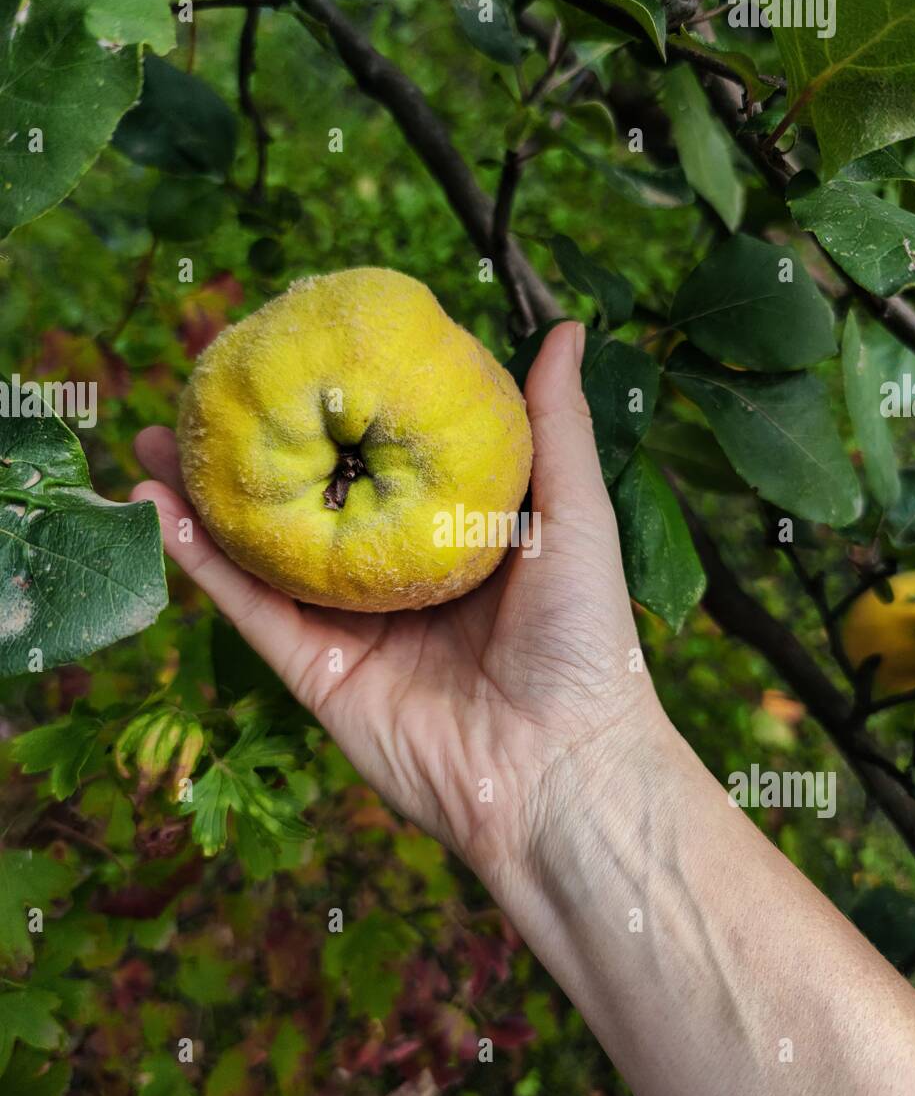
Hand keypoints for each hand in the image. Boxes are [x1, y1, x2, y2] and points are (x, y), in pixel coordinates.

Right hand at [132, 321, 664, 892]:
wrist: (561, 768)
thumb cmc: (584, 640)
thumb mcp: (575, 516)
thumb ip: (554, 427)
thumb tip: (567, 327)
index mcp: (451, 542)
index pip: (383, 465)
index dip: (339, 415)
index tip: (297, 359)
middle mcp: (394, 581)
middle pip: (310, 504)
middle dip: (254, 453)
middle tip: (200, 391)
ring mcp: (351, 629)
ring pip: (263, 555)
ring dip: (203, 501)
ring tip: (150, 441)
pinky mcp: (316, 675)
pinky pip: (250, 611)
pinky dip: (201, 565)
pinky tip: (156, 512)